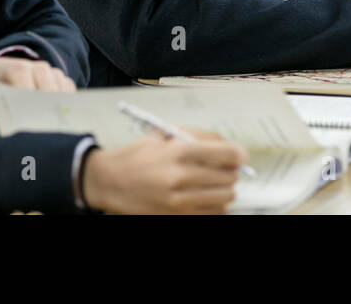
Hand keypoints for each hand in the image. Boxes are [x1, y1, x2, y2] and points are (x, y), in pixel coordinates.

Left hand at [0, 55, 76, 132]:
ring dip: (60, 109)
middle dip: (47, 111)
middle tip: (45, 133)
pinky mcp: (63, 79)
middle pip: (48, 90)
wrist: (7, 69)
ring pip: (62, 91)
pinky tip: (63, 122)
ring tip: (56, 131)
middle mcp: (39, 67)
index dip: (30, 106)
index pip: (28, 87)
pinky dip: (68, 106)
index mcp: (18, 68)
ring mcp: (53, 72)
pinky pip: (70, 92)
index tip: (29, 126)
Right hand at [82, 127, 246, 213]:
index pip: (225, 154)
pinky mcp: (176, 217)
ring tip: (213, 182)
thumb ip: (199, 137)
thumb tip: (231, 148)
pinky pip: (213, 213)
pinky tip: (204, 196)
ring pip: (224, 198)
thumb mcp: (165, 134)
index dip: (238, 154)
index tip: (240, 155)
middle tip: (224, 168)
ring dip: (224, 189)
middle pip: (228, 177)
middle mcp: (180, 178)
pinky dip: (214, 205)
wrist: (111, 181)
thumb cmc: (139, 156)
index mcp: (178, 152)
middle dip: (231, 171)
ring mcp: (178, 202)